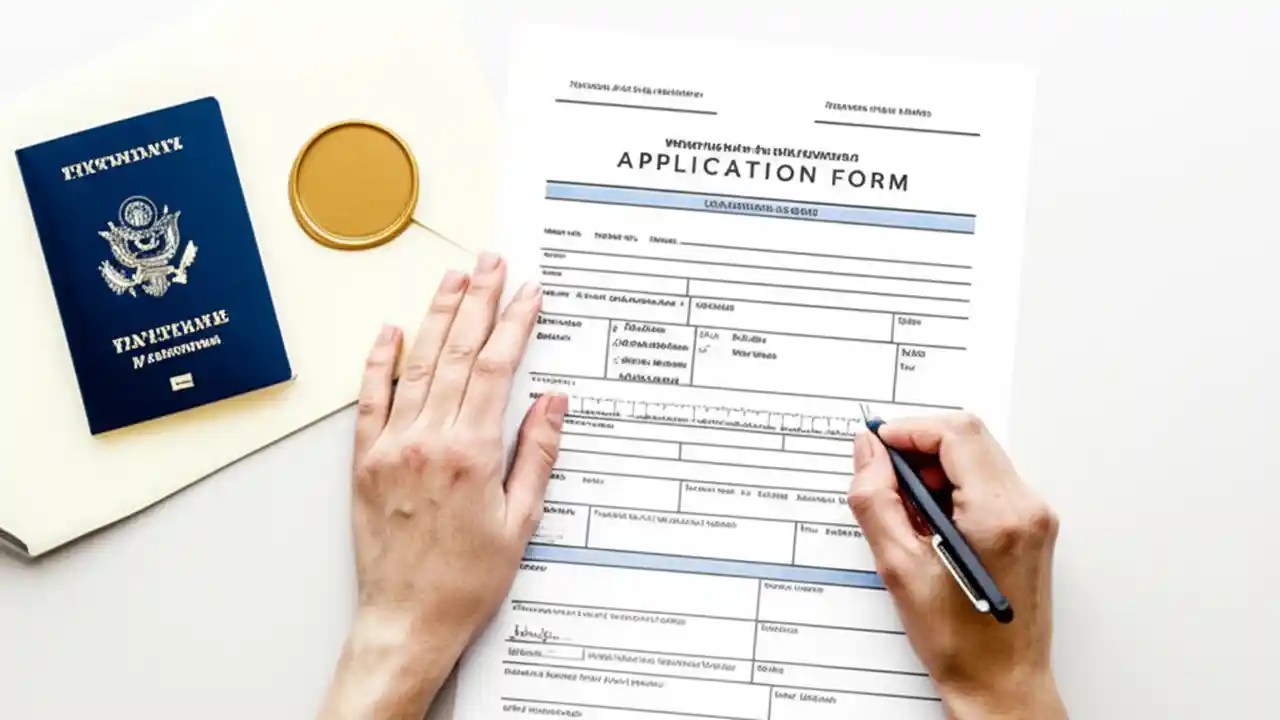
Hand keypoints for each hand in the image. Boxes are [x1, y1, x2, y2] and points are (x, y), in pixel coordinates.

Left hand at [320, 252, 567, 719]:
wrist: (408, 619)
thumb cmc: (466, 579)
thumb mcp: (521, 521)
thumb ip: (536, 455)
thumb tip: (551, 403)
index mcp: (471, 453)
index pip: (495, 369)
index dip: (514, 324)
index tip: (529, 294)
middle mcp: (427, 440)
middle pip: (456, 354)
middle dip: (479, 302)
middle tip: (491, 264)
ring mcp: (391, 447)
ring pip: (416, 365)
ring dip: (437, 317)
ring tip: (454, 280)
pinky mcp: (365, 461)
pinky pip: (370, 399)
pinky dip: (380, 362)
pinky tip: (391, 331)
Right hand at [848, 414, 1065, 719]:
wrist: (1000, 684)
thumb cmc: (960, 643)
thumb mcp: (899, 567)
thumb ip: (876, 500)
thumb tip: (868, 455)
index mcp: (998, 515)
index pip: (955, 434)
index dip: (909, 430)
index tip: (878, 445)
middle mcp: (1026, 509)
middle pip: (969, 437)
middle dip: (920, 447)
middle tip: (886, 476)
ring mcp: (1035, 517)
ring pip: (977, 457)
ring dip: (935, 469)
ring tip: (907, 510)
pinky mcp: (1031, 527)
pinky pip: (987, 482)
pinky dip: (952, 488)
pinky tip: (930, 523)